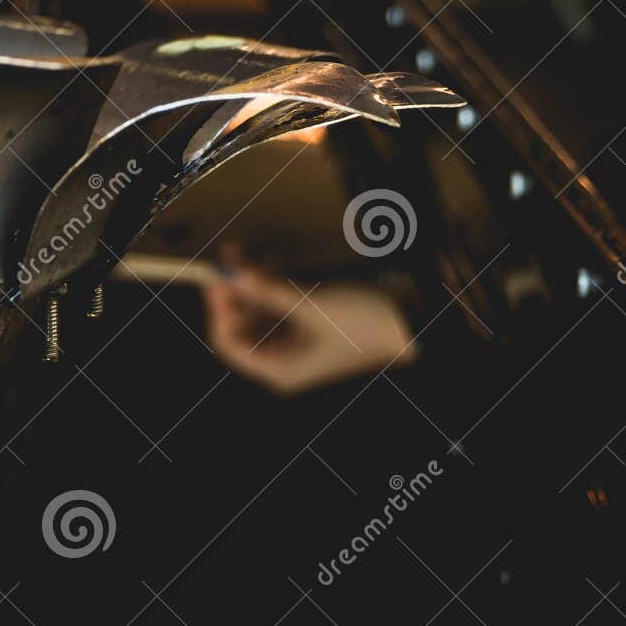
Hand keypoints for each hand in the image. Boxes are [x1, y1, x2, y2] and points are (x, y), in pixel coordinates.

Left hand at [202, 263, 416, 395]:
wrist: (410, 323)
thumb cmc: (365, 328)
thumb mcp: (311, 307)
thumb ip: (268, 291)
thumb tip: (233, 275)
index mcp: (280, 370)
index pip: (228, 344)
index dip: (218, 310)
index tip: (215, 278)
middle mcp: (282, 359)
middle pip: (240, 324)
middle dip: (234, 291)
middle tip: (229, 258)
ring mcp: (294, 340)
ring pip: (256, 309)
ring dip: (251, 282)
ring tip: (246, 255)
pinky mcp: (306, 323)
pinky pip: (276, 302)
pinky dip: (270, 283)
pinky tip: (270, 263)